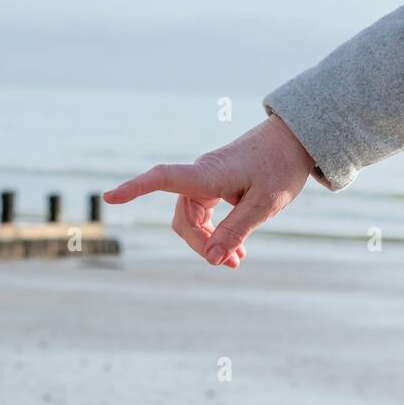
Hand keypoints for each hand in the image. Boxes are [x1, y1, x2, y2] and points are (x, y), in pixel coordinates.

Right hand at [103, 115, 314, 268]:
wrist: (294, 140)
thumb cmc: (281, 167)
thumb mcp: (264, 206)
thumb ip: (236, 231)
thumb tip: (210, 259)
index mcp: (210, 173)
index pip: (163, 179)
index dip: (135, 189)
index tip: (109, 197)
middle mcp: (201, 174)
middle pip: (183, 218)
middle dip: (202, 245)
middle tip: (233, 264)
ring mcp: (206, 179)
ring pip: (192, 219)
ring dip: (210, 243)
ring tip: (237, 261)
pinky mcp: (214, 184)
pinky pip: (203, 214)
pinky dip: (216, 233)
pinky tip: (235, 250)